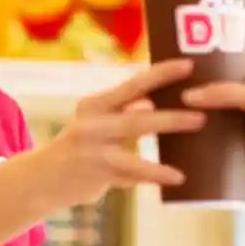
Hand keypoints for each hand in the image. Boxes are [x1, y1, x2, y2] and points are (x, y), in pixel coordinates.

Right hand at [39, 59, 203, 207]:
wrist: (42, 180)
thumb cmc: (82, 150)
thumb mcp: (98, 126)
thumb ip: (124, 115)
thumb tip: (157, 105)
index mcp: (96, 104)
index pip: (133, 84)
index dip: (161, 74)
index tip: (188, 65)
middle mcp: (92, 120)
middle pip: (137, 111)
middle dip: (171, 110)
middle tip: (202, 109)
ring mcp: (93, 146)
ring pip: (135, 134)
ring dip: (167, 130)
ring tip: (196, 129)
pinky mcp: (96, 171)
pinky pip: (133, 171)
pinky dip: (156, 173)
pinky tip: (178, 177)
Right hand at [185, 74, 244, 179]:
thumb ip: (224, 96)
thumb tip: (188, 97)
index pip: (229, 81)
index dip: (209, 86)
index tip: (182, 92)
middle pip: (233, 115)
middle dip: (212, 124)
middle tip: (183, 130)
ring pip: (244, 142)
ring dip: (225, 151)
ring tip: (197, 158)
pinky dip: (244, 173)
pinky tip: (224, 182)